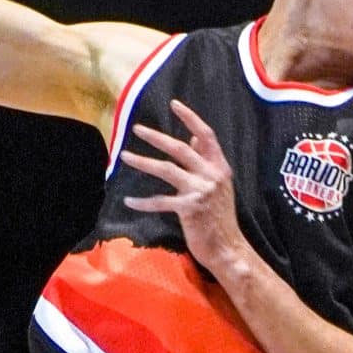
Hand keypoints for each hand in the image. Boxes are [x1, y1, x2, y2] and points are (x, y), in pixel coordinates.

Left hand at [125, 101, 246, 280]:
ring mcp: (201, 191)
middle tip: (137, 129)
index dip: (190, 118)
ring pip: (167, 169)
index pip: (206, 135)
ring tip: (125, 156)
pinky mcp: (190, 209)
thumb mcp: (217, 185)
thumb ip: (205, 161)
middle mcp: (212, 175)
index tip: (174, 104)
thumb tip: (193, 138)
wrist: (228, 249)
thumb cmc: (219, 219)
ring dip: (143, 161)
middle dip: (156, 137)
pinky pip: (161, 201)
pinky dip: (144, 202)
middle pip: (181, 148)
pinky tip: (129, 201)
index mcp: (219, 168)